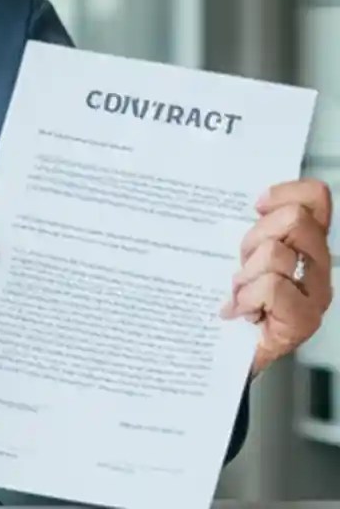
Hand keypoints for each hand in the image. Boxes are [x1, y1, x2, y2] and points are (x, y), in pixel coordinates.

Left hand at [221, 179, 333, 374]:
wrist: (227, 352)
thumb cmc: (233, 298)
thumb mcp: (239, 251)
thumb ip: (252, 227)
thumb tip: (254, 202)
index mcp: (307, 242)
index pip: (316, 197)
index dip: (286, 193)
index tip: (257, 206)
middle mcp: (318, 264)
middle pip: (295, 219)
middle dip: (256, 236)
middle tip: (243, 264)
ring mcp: (316, 294)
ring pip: (277, 253)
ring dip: (246, 273)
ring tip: (241, 292)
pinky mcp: (304, 320)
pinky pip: (273, 287)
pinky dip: (247, 297)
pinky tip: (242, 311)